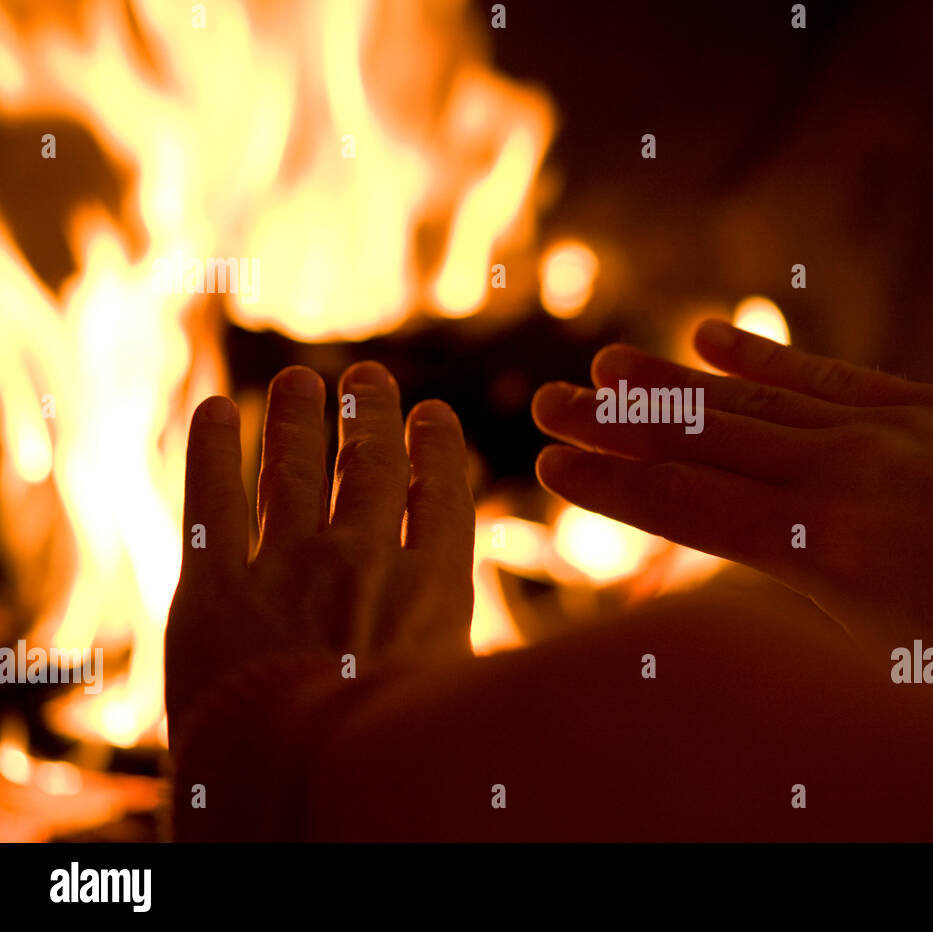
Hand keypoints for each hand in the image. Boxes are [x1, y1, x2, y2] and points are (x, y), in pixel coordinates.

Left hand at [165, 362, 474, 742]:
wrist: (294, 792)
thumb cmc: (393, 760)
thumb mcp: (456, 696)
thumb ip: (459, 639)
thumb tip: (486, 618)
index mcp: (432, 586)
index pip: (440, 494)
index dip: (436, 446)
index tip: (431, 415)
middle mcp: (363, 561)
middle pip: (369, 465)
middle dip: (370, 414)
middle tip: (368, 377)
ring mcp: (288, 568)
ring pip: (293, 469)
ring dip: (297, 416)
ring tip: (299, 381)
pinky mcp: (214, 589)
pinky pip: (212, 501)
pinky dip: (209, 449)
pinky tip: (212, 410)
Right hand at [531, 320, 932, 688]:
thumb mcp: (893, 660)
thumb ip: (810, 607)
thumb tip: (749, 574)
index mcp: (817, 550)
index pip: (685, 508)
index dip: (610, 483)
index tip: (550, 459)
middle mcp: (832, 476)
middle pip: (699, 443)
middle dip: (614, 423)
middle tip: (546, 398)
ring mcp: (876, 430)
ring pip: (750, 400)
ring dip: (669, 383)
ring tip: (605, 363)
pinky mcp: (920, 403)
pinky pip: (822, 373)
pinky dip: (761, 359)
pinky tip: (709, 341)